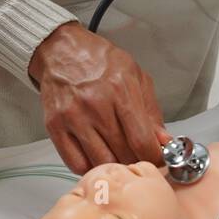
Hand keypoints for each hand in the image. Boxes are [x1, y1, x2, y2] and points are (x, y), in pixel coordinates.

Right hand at [29, 22, 169, 173]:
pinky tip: (97, 156)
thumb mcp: (135, 76)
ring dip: (114, 165)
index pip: (142, 141)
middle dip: (136, 159)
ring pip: (101, 162)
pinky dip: (90, 167)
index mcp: (120, 90)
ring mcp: (73, 118)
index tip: (158, 158)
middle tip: (139, 155)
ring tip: (118, 154)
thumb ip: (151, 111)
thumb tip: (163, 141)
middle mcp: (95, 105)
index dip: (155, 157)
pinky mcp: (55, 127)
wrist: (62, 50)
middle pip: (123, 155)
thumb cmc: (100, 62)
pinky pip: (76, 163)